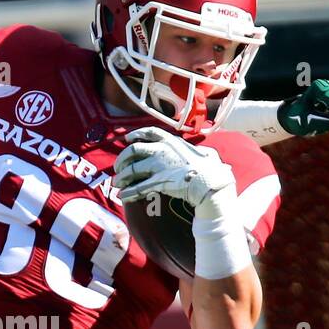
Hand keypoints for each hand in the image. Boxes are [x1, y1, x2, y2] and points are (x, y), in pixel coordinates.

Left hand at [114, 126, 235, 214]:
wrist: (210, 181)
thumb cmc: (210, 169)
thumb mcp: (204, 153)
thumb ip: (198, 152)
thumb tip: (207, 154)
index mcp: (171, 141)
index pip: (149, 132)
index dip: (135, 134)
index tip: (127, 139)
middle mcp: (162, 150)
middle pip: (133, 150)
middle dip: (122, 159)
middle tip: (118, 167)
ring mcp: (158, 166)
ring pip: (132, 169)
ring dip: (122, 177)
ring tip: (117, 183)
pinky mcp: (158, 182)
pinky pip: (138, 187)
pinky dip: (128, 192)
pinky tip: (122, 196)